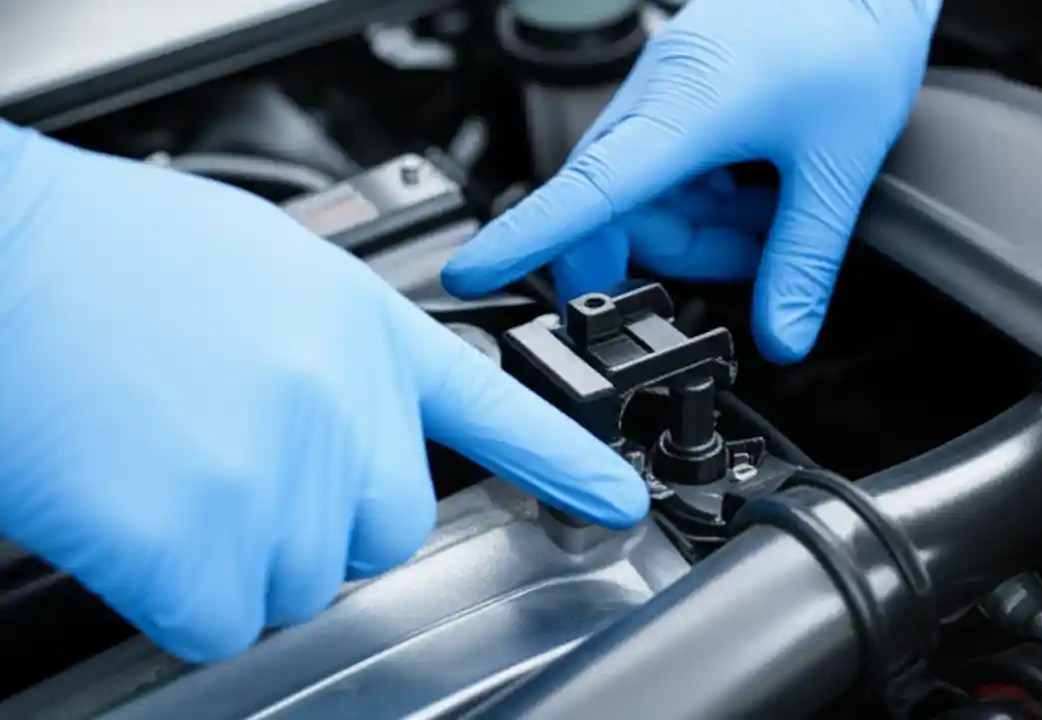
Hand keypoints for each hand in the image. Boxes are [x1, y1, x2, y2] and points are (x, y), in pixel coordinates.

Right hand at [0, 123, 647, 661]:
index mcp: (367, 331)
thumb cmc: (112, 257)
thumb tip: (339, 421)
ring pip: (300, 581)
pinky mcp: (204, 542)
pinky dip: (181, 592)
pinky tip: (138, 515)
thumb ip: (333, 355)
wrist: (3, 253)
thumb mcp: (269, 271)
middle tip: (239, 465)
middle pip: (389, 531)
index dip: (563, 463)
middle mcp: (346, 405)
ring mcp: (283, 476)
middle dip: (321, 520)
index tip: (614, 501)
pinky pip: (224, 620)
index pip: (497, 408)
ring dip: (241, 553)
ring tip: (172, 468)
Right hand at [443, 0, 941, 363]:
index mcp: (684, 107)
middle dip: (675, 257)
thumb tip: (782, 336)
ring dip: (706, 230)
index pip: (585, 189)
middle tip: (748, 267)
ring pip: (648, 199)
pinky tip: (765, 194)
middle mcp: (656, 98)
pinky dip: (713, 201)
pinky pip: (669, 171)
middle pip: (617, 211)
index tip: (471, 272)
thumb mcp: (838, 166)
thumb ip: (803, 260)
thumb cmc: (852, 34)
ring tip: (777, 215)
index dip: (523, 238)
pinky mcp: (681, 93)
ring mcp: (665, 94)